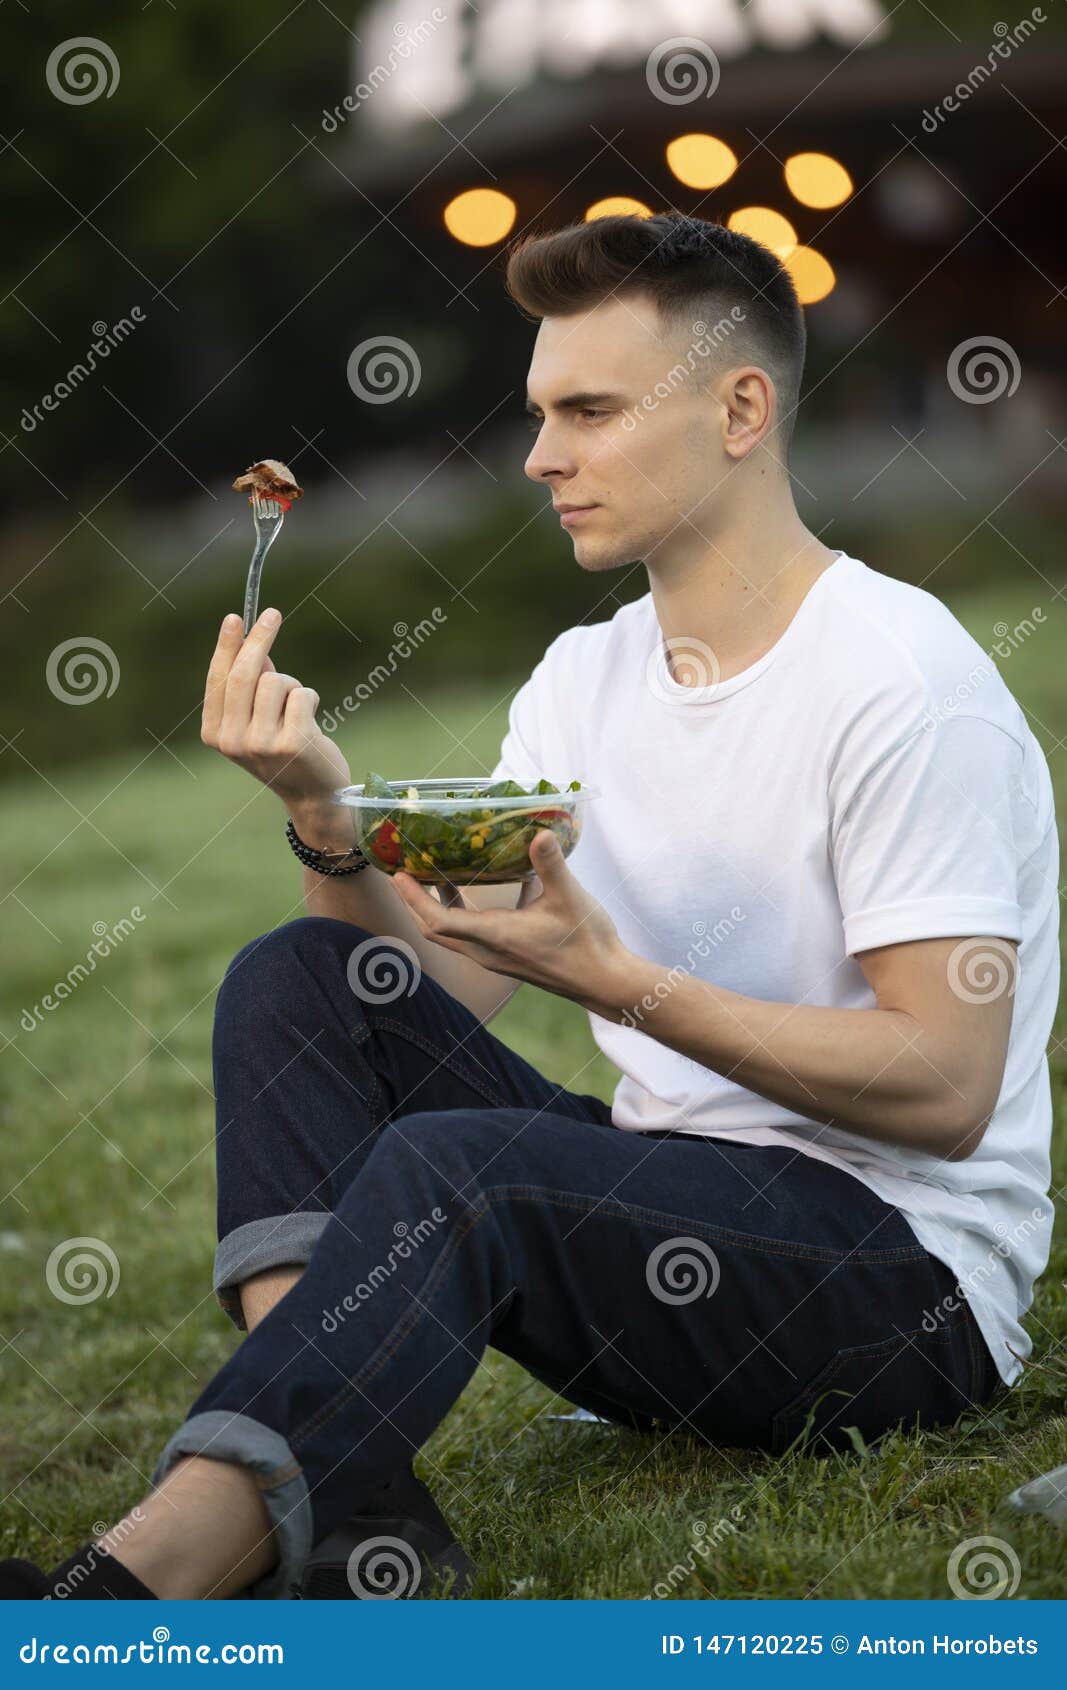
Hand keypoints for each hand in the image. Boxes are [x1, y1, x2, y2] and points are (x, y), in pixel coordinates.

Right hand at [200, 610, 351, 821]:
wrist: (313, 796)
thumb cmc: (284, 751)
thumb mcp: (255, 720)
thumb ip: (249, 687)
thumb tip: (251, 644)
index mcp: (214, 734)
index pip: (217, 679)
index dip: (227, 645)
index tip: (236, 617)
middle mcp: (233, 741)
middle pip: (244, 674)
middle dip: (259, 639)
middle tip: (273, 614)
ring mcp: (262, 743)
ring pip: (276, 682)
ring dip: (292, 686)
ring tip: (296, 710)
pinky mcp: (293, 742)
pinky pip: (301, 694)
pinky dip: (309, 698)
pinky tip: (311, 720)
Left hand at [392, 829, 631, 1012]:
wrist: (603, 981)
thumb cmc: (586, 943)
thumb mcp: (569, 897)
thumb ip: (551, 864)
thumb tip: (540, 832)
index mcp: (494, 937)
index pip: (438, 921)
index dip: (414, 898)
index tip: (398, 874)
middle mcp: (487, 952)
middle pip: (436, 930)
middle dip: (416, 903)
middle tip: (404, 872)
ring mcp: (496, 958)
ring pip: (453, 934)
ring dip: (438, 908)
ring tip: (434, 877)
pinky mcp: (508, 958)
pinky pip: (472, 936)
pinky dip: (464, 914)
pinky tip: (482, 890)